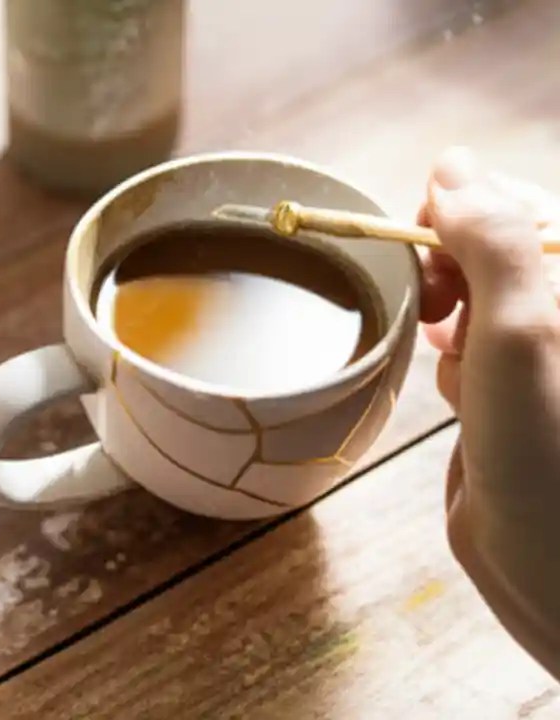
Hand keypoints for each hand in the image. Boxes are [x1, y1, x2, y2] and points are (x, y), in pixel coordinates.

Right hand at [418, 147, 559, 675]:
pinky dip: (450, 353)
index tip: (422, 244)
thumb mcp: (521, 333)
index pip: (523, 205)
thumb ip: (492, 240)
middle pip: (497, 243)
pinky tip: (451, 383)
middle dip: (450, 262)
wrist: (558, 575)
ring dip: (446, 310)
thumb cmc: (549, 461)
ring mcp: (543, 356)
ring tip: (441, 344)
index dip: (465, 209)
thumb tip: (452, 165)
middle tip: (430, 300)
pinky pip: (472, 343)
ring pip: (476, 293)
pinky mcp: (518, 397)